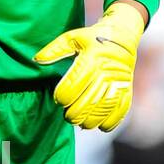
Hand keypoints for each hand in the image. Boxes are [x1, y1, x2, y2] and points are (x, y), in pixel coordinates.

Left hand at [34, 0, 145, 131]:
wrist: (122, 36)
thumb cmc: (93, 38)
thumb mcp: (72, 38)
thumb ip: (54, 50)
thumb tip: (36, 60)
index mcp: (91, 58)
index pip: (74, 83)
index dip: (63, 96)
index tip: (59, 100)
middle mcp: (106, 71)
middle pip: (89, 100)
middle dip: (75, 114)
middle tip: (67, 116)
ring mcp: (118, 81)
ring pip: (104, 108)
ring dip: (91, 121)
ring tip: (81, 123)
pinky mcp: (126, 89)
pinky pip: (122, 109)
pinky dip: (111, 122)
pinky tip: (100, 126)